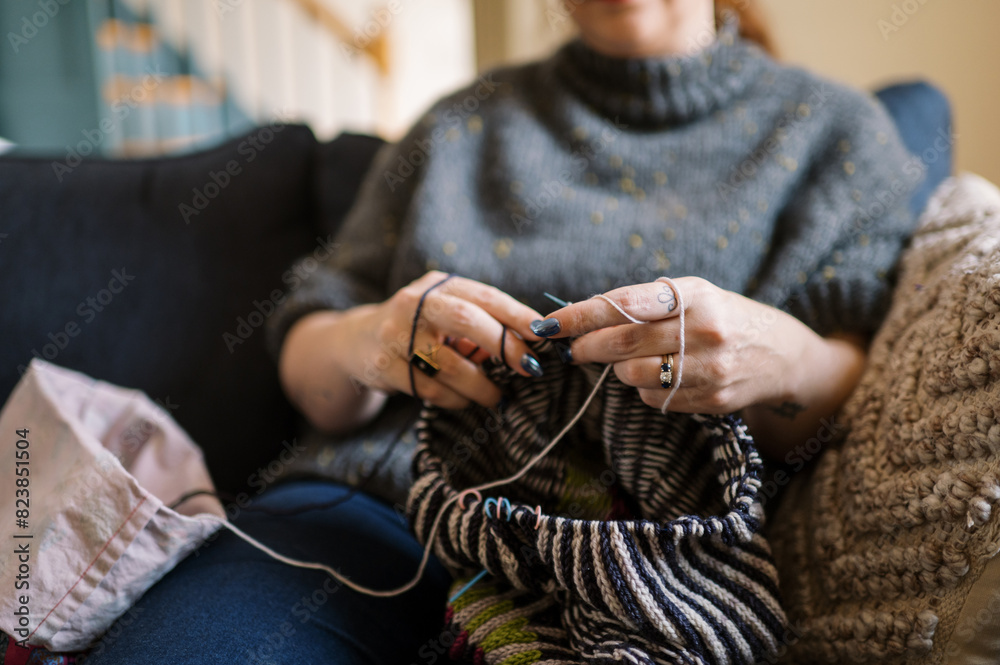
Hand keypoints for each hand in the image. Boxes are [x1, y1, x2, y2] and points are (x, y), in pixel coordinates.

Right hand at [319, 272, 542, 410]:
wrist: (355, 343)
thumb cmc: (417, 329)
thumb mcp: (444, 314)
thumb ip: (481, 322)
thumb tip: (534, 342)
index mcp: (438, 286)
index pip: (485, 296)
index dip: (517, 315)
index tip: (544, 334)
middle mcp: (414, 303)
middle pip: (466, 319)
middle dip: (503, 345)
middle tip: (528, 368)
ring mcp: (395, 334)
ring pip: (449, 363)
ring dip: (481, 385)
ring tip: (496, 396)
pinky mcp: (383, 365)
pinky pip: (430, 388)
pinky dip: (455, 399)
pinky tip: (465, 400)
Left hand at [531, 277, 811, 413]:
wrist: (782, 354)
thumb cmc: (724, 317)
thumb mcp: (693, 295)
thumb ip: (644, 303)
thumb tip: (581, 316)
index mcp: (695, 294)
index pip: (624, 303)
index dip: (581, 315)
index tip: (551, 324)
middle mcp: (704, 329)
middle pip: (622, 343)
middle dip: (587, 347)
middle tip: (572, 348)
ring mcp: (710, 368)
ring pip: (633, 376)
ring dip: (618, 370)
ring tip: (629, 360)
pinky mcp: (713, 400)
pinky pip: (656, 399)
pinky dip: (647, 389)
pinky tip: (664, 377)